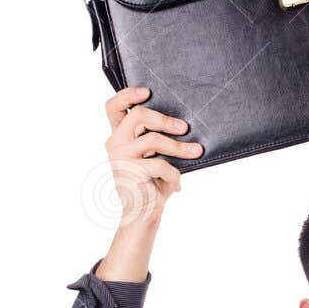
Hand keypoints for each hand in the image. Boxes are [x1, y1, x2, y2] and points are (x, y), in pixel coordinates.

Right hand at [103, 85, 200, 225]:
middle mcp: (114, 144)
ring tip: (195, 152)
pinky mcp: (130, 172)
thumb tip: (184, 121)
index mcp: (118, 136)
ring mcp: (120, 158)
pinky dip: (173, 174)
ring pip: (153, 139)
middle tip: (184, 127)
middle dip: (165, 119)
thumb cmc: (151, 184)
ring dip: (179, 147)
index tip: (148, 91)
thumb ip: (156, 137)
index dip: (128, 94)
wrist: (141, 215)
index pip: (113, 106)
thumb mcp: (154, 156)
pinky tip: (177, 186)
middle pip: (137, 115)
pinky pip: (160, 164)